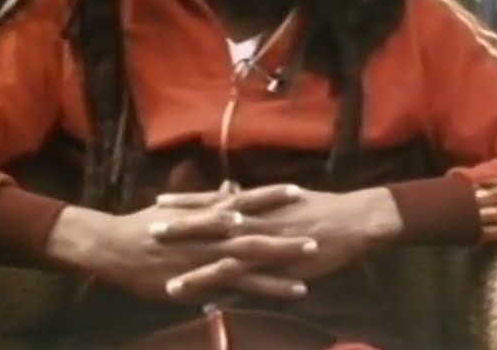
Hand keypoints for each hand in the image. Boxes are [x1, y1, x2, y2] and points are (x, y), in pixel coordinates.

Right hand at [46, 184, 318, 302]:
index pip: (247, 200)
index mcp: (207, 213)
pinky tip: (280, 295)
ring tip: (309, 270)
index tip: (299, 191)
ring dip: (281, 266)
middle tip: (318, 235)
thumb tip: (230, 190)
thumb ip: (207, 200)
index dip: (273, 196)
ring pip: (252, 261)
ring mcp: (207, 256)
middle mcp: (212, 233)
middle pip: (258, 232)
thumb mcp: (178, 208)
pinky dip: (260, 288)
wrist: (114, 246)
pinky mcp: (199, 278)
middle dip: (288, 234)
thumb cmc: (142, 225)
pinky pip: (235, 286)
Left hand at [153, 185, 403, 283]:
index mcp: (252, 203)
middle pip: (207, 227)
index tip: (157, 202)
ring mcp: (262, 244)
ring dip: (194, 272)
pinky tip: (208, 305)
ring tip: (167, 284)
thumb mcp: (280, 196)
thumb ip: (252, 197)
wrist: (349, 220)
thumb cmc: (318, 206)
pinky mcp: (275, 265)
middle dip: (177, 232)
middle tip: (147, 234)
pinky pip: (246, 281)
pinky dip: (227, 292)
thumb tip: (231, 190)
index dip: (184, 203)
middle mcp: (251, 221)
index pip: (210, 200)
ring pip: (220, 259)